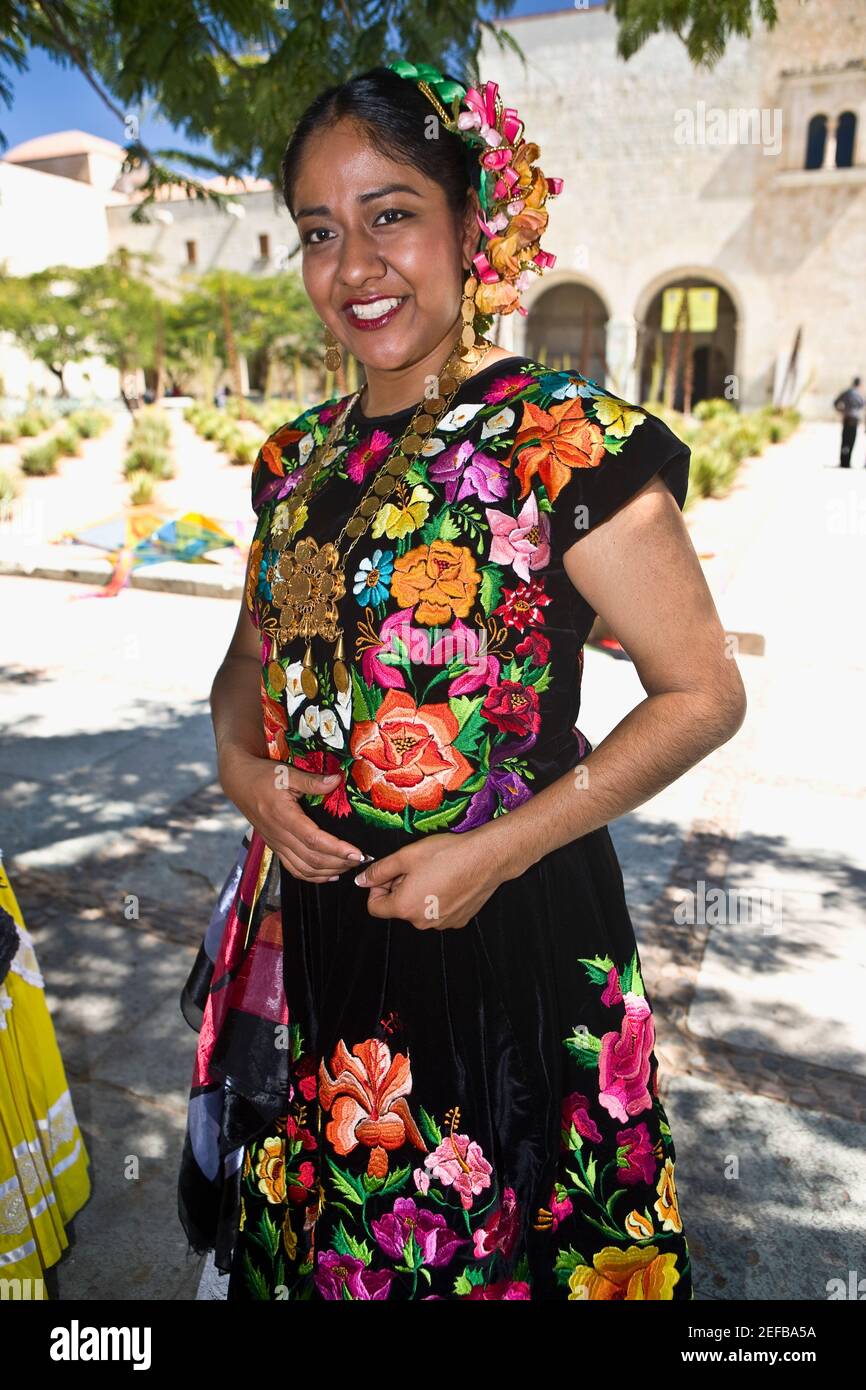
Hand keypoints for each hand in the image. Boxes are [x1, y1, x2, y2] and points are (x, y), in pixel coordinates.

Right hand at [219, 746, 368, 881]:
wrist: (239, 783)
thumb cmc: (263, 776)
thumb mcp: (287, 773)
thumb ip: (313, 781)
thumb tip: (337, 780)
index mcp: (284, 817)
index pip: (314, 840)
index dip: (337, 850)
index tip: (357, 853)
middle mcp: (279, 835)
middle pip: (312, 859)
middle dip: (339, 863)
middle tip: (362, 859)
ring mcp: (277, 844)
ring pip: (304, 868)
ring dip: (329, 872)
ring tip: (350, 866)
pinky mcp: (276, 848)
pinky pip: (294, 869)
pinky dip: (313, 877)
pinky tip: (330, 876)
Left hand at [353, 831, 503, 930]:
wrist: (486, 858)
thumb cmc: (446, 855)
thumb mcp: (405, 856)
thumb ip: (379, 870)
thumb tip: (361, 881)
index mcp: (404, 908)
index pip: (374, 908)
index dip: (377, 888)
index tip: (390, 873)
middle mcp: (422, 922)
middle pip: (399, 908)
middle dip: (401, 888)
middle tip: (416, 867)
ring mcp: (442, 924)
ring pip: (419, 909)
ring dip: (420, 894)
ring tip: (435, 872)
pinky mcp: (459, 920)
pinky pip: (439, 912)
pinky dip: (439, 899)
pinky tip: (449, 881)